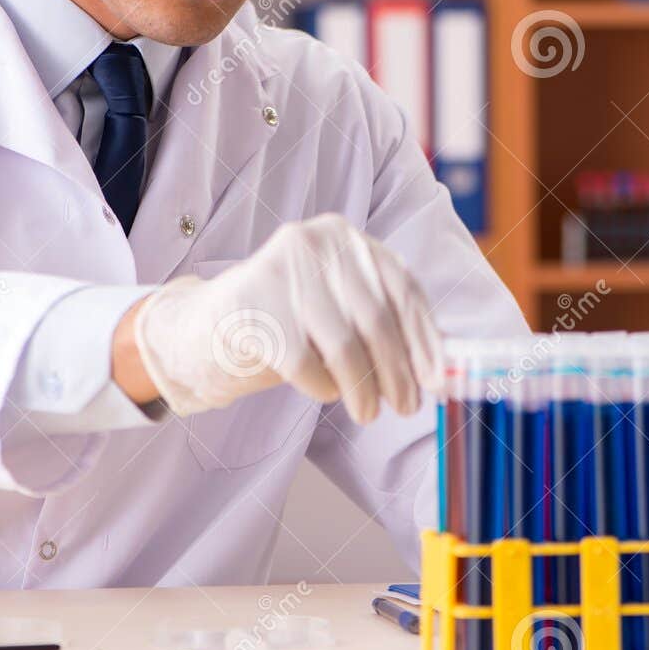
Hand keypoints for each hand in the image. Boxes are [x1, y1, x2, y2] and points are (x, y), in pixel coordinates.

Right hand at [119, 214, 441, 423]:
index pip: (401, 288)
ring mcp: (281, 269)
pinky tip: (324, 391)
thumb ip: (388, 325)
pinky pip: (306, 362)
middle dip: (397, 372)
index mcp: (345, 237)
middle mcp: (315, 241)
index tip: (435, 381)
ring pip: (344, 344)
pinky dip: (322, 386)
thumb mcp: (340, 310)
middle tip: (405, 408)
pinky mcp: (253, 305)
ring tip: (368, 412)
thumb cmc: (289, 324)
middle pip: (376, 317)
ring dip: (363, 389)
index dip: (424, 338)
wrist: (205, 329)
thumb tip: (443, 368)